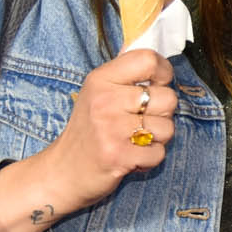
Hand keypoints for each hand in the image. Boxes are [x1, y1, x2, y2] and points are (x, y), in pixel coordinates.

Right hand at [0, 51, 175, 231]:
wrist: (63, 171)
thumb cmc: (89, 130)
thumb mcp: (99, 93)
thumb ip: (126, 77)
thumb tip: (161, 64)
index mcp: (100, 79)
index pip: (148, 60)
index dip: (164, 73)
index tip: (157, 85)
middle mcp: (105, 100)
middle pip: (168, 97)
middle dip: (163, 113)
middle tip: (141, 121)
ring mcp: (111, 128)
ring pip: (167, 128)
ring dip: (157, 139)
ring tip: (134, 140)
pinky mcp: (118, 156)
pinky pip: (159, 153)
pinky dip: (150, 158)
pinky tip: (131, 156)